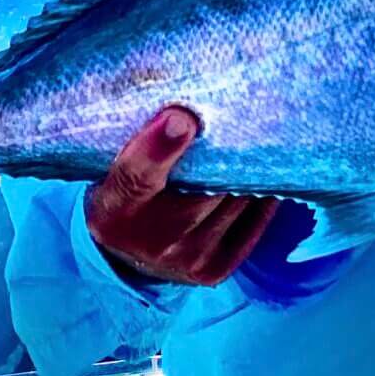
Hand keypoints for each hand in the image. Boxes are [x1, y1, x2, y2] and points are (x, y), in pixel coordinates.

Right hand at [84, 107, 278, 285]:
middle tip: (244, 112)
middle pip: (204, 185)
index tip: (182, 116)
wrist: (130, 256)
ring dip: (247, 170)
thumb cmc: (125, 195)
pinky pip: (253, 221)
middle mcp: (152, 241)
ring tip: (256, 138)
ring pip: (235, 200)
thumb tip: (180, 105)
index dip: (161, 145)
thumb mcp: (112, 169)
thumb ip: (139, 143)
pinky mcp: (216, 269)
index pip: (136, 176)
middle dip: (224, 148)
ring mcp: (188, 259)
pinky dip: (260, 196)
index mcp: (115, 209)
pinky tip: (261, 174)